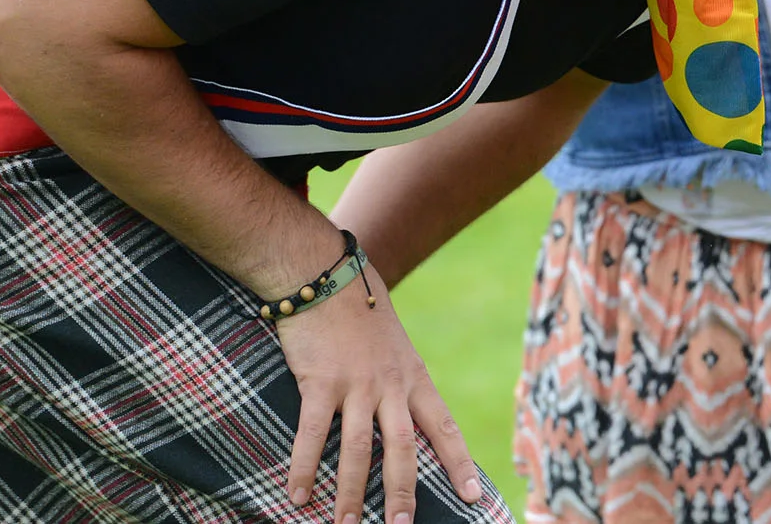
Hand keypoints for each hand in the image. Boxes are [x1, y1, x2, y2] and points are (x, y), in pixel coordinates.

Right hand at [277, 276, 483, 523]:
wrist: (324, 273)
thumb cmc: (359, 306)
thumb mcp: (393, 343)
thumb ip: (398, 376)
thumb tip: (401, 408)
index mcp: (413, 376)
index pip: (443, 426)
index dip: (459, 463)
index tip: (474, 496)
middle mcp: (390, 384)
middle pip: (402, 448)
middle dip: (403, 492)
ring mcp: (355, 384)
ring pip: (357, 450)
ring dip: (350, 493)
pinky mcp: (319, 382)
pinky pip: (311, 435)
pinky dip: (303, 468)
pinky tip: (296, 496)